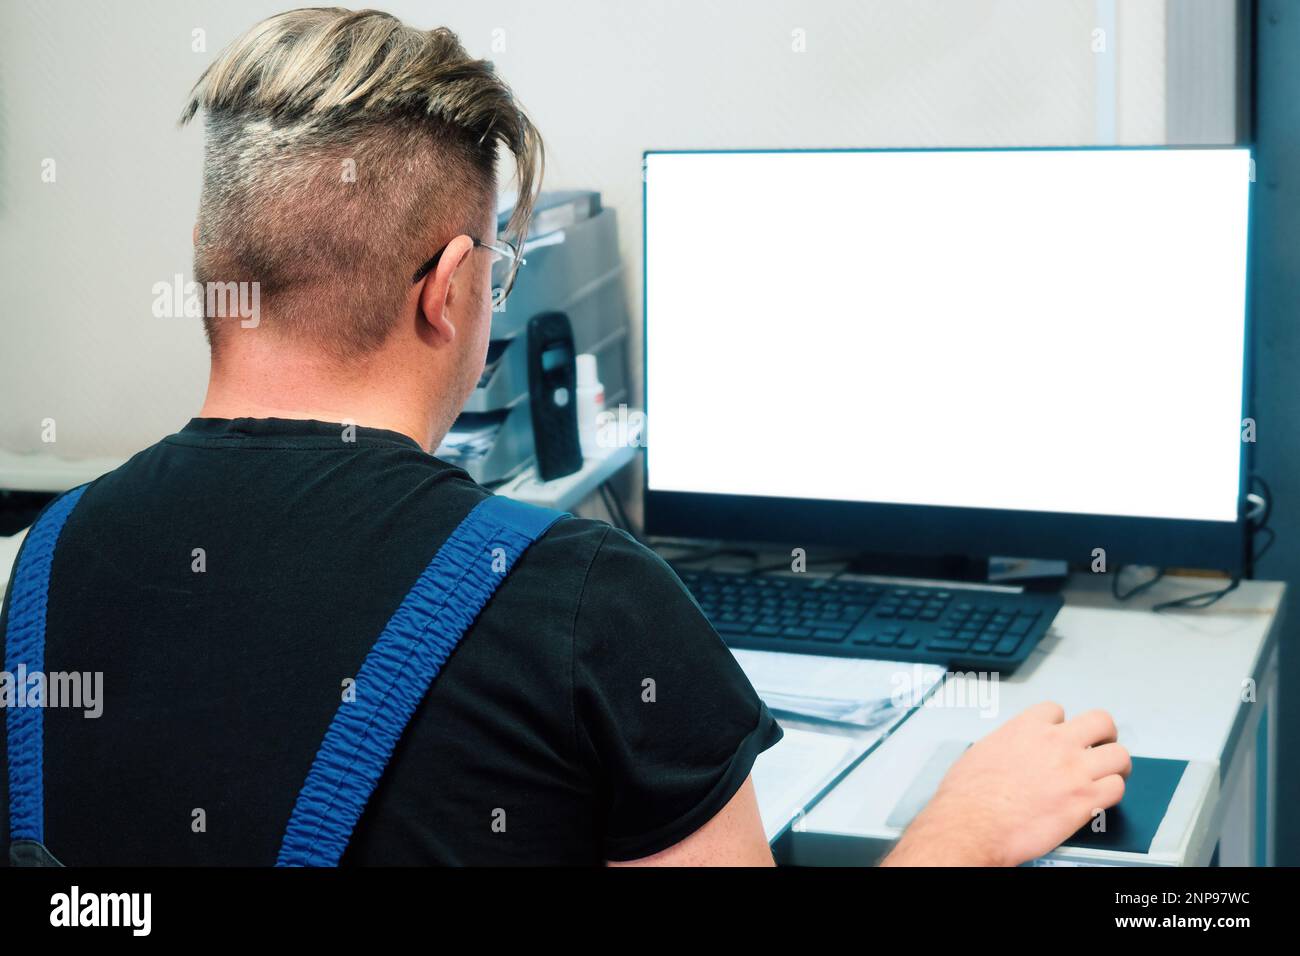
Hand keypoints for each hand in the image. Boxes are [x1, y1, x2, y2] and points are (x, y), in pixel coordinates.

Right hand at [883, 702, 1130, 865]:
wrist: (973, 824)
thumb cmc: (969, 796)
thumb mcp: (982, 752)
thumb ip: (1006, 745)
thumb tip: (1009, 753)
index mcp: (1026, 727)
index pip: (1057, 710)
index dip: (1060, 724)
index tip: (1060, 735)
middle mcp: (1056, 743)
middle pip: (1101, 721)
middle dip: (1103, 734)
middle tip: (1099, 746)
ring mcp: (1074, 771)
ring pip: (1119, 755)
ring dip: (1115, 765)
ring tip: (1109, 774)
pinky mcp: (1085, 800)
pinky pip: (1116, 788)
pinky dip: (1111, 793)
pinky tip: (1099, 799)